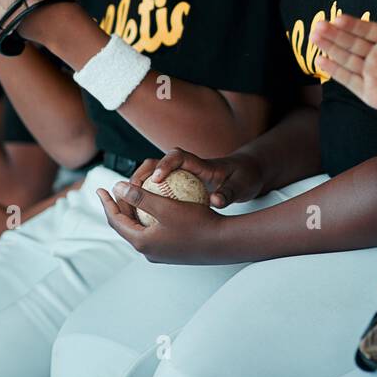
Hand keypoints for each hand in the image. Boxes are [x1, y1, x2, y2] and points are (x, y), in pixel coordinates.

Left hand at [97, 173, 225, 263]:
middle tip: (116, 190)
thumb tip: (117, 186)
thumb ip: (140, 197)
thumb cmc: (197, 223)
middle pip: (126, 226)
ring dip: (134, 213)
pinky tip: (159, 206)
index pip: (116, 220)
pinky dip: (150, 218)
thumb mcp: (166, 206)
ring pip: (140, 230)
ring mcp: (161, 254)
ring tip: (133, 196)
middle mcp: (149, 252)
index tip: (100, 188)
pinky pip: (154, 233)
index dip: (107, 203)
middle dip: (119, 208)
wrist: (224, 243)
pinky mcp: (173, 252)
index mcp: (142, 242)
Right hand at [130, 147, 263, 208]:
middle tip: (130, 193)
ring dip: (138, 189)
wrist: (247, 176)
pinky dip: (148, 202)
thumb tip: (216, 201)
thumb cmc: (244, 177)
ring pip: (152, 178)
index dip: (164, 165)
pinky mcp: (178, 187)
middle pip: (155, 164)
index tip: (156, 179)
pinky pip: (158, 193)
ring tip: (129, 207)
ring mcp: (180, 176)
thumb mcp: (240, 185)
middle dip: (140, 175)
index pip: (177, 156)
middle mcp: (185, 166)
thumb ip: (228, 193)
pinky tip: (143, 220)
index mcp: (199, 162)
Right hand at [311, 0, 376, 138]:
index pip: (365, 29)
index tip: (337, 18)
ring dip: (330, 49)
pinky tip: (321, 61)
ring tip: (314, 39)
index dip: (351, 24)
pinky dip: (335, 71)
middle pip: (351, 43)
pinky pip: (348, 79)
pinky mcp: (368, 92)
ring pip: (346, 59)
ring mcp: (371, 73)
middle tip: (318, 26)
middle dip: (334, 35)